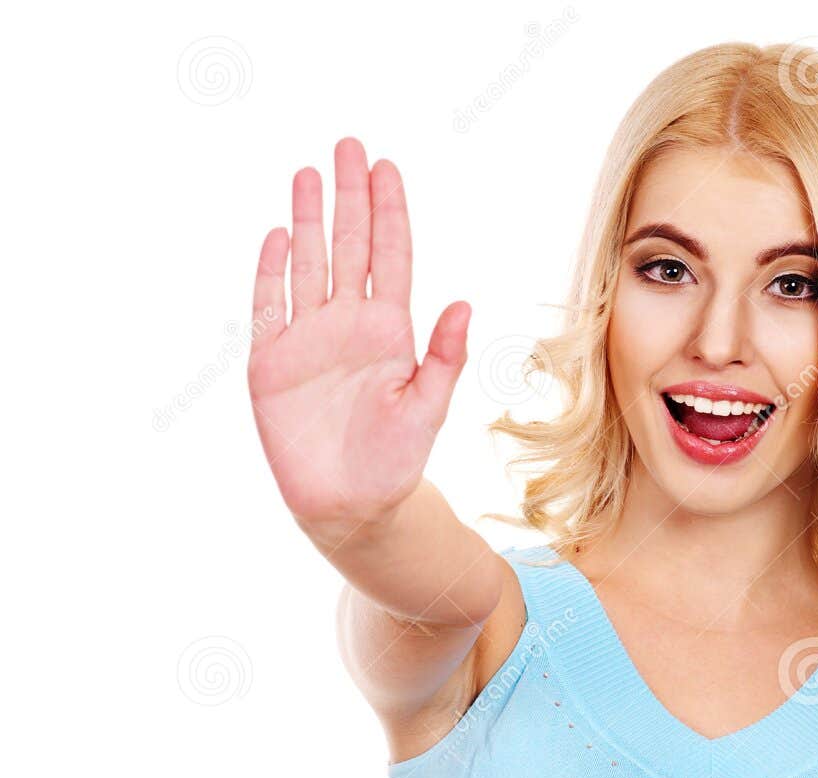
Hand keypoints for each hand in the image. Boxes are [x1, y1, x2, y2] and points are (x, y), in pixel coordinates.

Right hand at [247, 137, 468, 541]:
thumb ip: (444, 358)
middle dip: (349, 197)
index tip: (386, 168)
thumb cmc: (395, 463)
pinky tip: (280, 235)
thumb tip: (463, 304)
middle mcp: (348, 326)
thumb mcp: (427, 409)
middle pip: (349, 248)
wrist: (351, 507)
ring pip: (309, 265)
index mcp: (390, 332)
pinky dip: (272, 271)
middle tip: (348, 145)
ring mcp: (308, 340)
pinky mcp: (272, 363)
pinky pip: (270, 306)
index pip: (389, 259)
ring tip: (309, 173)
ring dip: (309, 219)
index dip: (388, 213)